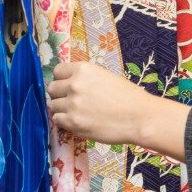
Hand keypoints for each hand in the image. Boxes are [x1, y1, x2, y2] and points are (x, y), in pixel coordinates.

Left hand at [49, 62, 190, 160]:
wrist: (139, 117)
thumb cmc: (128, 96)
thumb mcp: (105, 77)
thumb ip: (85, 78)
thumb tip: (69, 83)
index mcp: (84, 69)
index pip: (57, 71)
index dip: (62, 79)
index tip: (67, 85)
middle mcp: (74, 84)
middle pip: (51, 89)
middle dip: (59, 94)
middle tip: (72, 101)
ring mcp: (72, 104)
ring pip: (53, 106)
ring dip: (62, 109)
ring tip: (78, 112)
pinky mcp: (73, 122)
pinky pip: (57, 120)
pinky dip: (65, 121)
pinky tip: (78, 120)